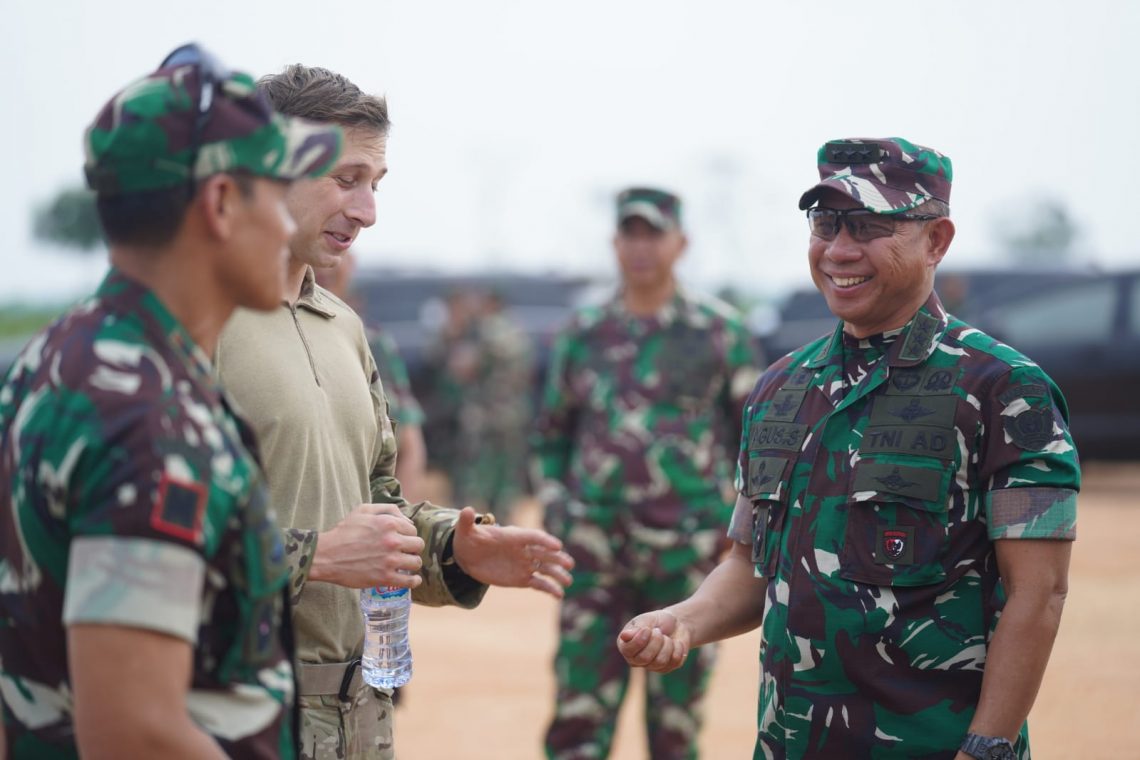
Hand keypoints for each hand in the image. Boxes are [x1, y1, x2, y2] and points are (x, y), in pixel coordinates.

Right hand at [311, 503, 424, 588]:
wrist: (327, 556)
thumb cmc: (344, 532)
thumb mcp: (363, 510)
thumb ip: (387, 509)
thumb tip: (407, 519)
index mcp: (389, 523)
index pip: (413, 529)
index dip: (408, 535)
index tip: (403, 540)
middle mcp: (392, 541)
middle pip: (418, 545)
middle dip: (412, 548)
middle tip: (405, 552)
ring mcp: (390, 560)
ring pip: (416, 562)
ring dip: (412, 563)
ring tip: (406, 564)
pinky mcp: (385, 578)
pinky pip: (410, 581)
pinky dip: (414, 581)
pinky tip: (413, 580)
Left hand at [451, 507, 573, 597]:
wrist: (468, 557)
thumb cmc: (469, 540)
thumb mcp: (465, 531)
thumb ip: (467, 522)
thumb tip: (467, 510)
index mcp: (513, 536)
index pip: (532, 537)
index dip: (545, 541)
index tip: (557, 546)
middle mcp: (523, 550)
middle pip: (544, 553)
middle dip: (556, 558)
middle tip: (568, 563)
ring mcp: (524, 564)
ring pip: (545, 569)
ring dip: (557, 574)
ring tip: (568, 581)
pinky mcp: (522, 578)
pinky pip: (539, 583)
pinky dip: (549, 589)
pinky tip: (559, 595)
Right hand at [617, 609, 690, 672]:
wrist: (676, 624)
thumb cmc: (657, 620)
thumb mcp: (646, 619)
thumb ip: (636, 628)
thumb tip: (624, 636)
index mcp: (626, 646)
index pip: (628, 651)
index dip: (639, 640)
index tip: (647, 629)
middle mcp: (636, 660)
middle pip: (644, 658)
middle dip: (655, 641)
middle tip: (658, 631)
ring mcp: (651, 666)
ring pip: (660, 661)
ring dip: (667, 644)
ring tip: (666, 637)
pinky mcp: (666, 668)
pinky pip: (674, 661)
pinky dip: (677, 648)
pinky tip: (675, 643)